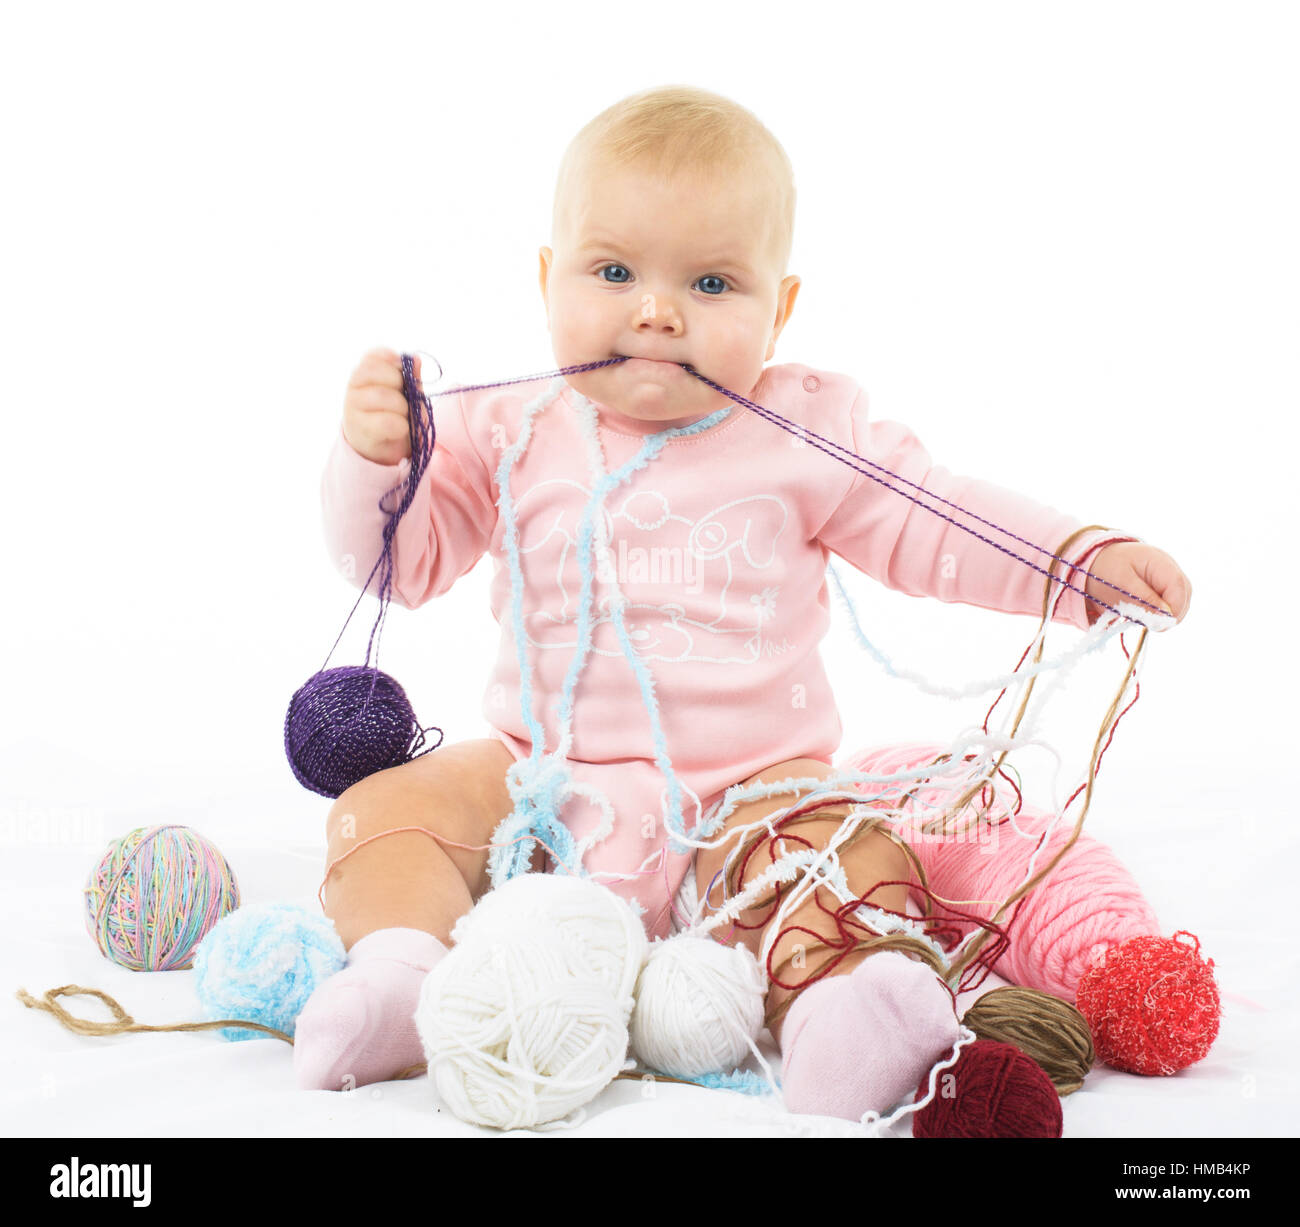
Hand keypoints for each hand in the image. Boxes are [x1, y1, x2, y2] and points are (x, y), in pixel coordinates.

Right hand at [341, 347, 421, 465]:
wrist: (386, 448)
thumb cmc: (398, 415)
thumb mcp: (410, 394)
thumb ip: (412, 378)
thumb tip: (416, 359)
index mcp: (366, 372)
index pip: (372, 356)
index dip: (390, 359)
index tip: (403, 371)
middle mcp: (355, 385)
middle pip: (375, 371)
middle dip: (398, 382)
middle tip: (405, 398)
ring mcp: (352, 405)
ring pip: (380, 395)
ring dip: (401, 406)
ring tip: (404, 415)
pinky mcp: (357, 428)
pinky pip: (384, 421)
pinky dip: (399, 425)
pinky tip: (402, 428)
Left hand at [1083, 541, 1191, 627]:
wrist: (1098, 560)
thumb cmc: (1107, 567)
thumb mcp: (1121, 581)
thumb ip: (1144, 597)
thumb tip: (1165, 616)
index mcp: (1161, 563)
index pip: (1179, 588)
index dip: (1172, 610)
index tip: (1155, 624)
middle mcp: (1171, 571)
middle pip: (1183, 599)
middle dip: (1167, 616)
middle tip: (1143, 621)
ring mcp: (1170, 582)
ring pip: (1178, 606)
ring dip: (1161, 617)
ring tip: (1138, 613)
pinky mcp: (1164, 591)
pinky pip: (1168, 608)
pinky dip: (1157, 615)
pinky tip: (1141, 612)